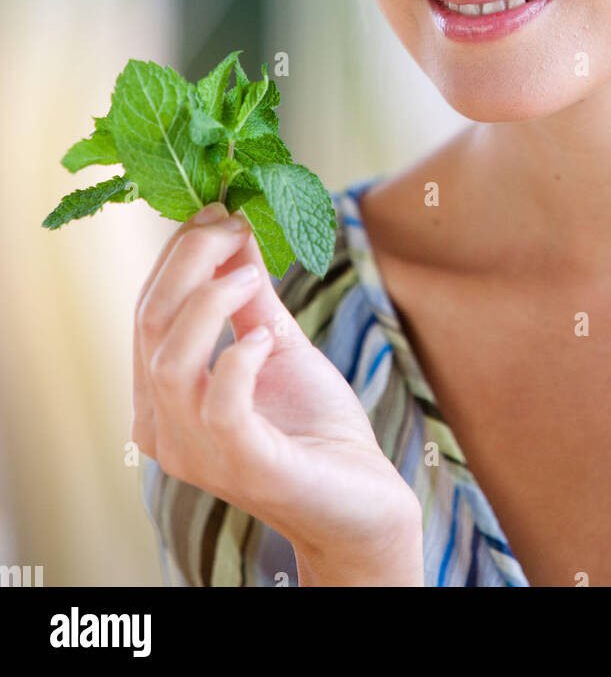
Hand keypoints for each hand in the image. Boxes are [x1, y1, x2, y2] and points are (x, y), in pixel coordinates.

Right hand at [133, 205, 422, 577]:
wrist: (361, 501)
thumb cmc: (314, 424)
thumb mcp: (275, 340)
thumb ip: (247, 293)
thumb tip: (230, 225)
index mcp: (162, 396)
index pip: (146, 309)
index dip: (179, 252)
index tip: (221, 210)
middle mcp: (164, 429)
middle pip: (149, 323)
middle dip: (190, 258)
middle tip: (236, 225)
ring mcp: (199, 452)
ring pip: (169, 360)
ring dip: (210, 299)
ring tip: (252, 276)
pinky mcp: (243, 466)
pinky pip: (219, 403)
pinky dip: (239, 356)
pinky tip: (266, 338)